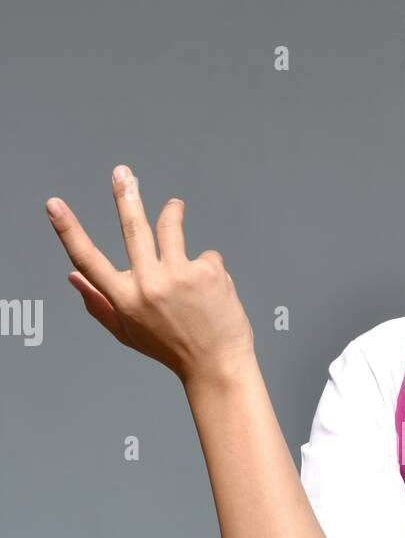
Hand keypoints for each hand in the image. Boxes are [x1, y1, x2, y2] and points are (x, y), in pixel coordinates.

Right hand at [46, 165, 254, 385]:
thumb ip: (98, 304)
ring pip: (170, 226)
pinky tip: (211, 288)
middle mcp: (149, 286)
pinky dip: (207, 266)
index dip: (68, 231)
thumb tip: (72, 277)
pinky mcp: (208, 271)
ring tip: (174, 207)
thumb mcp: (128, 333)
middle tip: (123, 172)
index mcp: (125, 301)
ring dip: (172, 211)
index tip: (54, 205)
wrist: (217, 365)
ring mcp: (180, 276)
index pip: (88, 260)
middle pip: (132, 228)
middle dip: (125, 195)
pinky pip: (205, 254)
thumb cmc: (170, 348)